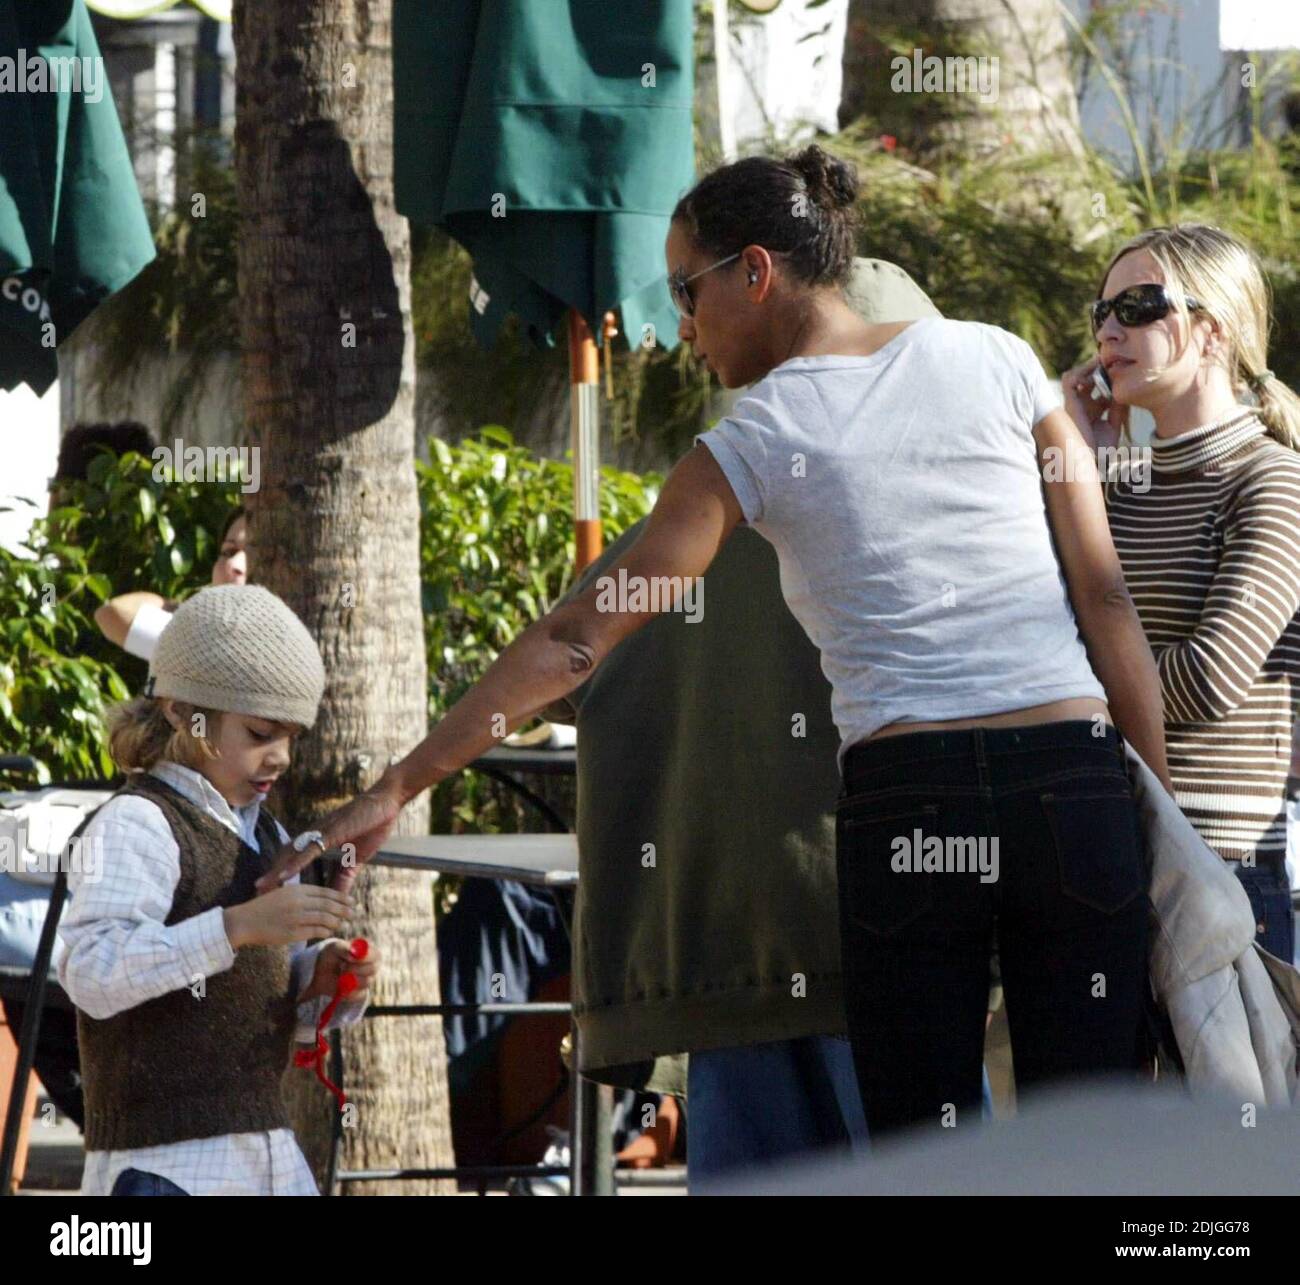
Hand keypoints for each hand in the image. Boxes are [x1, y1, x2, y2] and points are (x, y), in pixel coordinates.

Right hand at [224, 884, 352, 948]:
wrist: (244, 921)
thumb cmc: (264, 908)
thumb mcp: (284, 893)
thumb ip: (302, 895)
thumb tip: (324, 900)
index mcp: (297, 889)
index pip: (325, 892)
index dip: (340, 897)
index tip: (351, 900)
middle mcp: (298, 901)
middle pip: (329, 905)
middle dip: (343, 909)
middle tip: (353, 912)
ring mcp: (296, 917)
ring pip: (325, 918)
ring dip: (336, 921)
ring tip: (341, 923)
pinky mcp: (293, 932)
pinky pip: (316, 931)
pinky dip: (325, 931)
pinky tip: (328, 932)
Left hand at [254, 772, 405, 893]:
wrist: (387, 801)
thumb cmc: (372, 825)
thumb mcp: (357, 859)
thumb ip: (345, 877)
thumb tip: (336, 898)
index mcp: (319, 839)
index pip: (293, 858)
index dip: (279, 873)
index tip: (267, 890)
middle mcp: (315, 834)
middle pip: (286, 856)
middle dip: (271, 875)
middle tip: (256, 893)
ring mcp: (322, 831)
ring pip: (293, 852)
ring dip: (276, 870)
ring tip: (263, 887)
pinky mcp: (332, 831)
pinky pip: (310, 849)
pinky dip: (295, 863)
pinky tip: (284, 874)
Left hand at [298, 938, 380, 1003]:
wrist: (322, 972)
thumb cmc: (332, 955)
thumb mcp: (334, 948)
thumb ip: (344, 949)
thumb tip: (353, 953)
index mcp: (369, 952)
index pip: (376, 955)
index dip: (365, 958)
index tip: (351, 959)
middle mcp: (372, 966)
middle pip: (373, 969)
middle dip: (355, 969)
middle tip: (342, 968)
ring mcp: (367, 981)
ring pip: (365, 982)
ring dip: (350, 979)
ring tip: (339, 975)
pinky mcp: (361, 994)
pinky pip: (358, 995)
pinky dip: (347, 992)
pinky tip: (340, 987)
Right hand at [1061, 358, 1125, 451]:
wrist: (1089, 458)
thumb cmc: (1100, 448)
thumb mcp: (1114, 425)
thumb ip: (1118, 409)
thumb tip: (1122, 393)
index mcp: (1093, 411)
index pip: (1099, 388)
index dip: (1109, 377)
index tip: (1122, 369)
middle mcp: (1082, 405)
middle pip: (1088, 379)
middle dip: (1099, 369)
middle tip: (1112, 361)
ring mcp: (1075, 404)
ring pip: (1076, 376)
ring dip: (1088, 368)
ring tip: (1101, 363)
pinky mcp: (1068, 402)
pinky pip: (1069, 380)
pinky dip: (1079, 372)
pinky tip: (1093, 374)